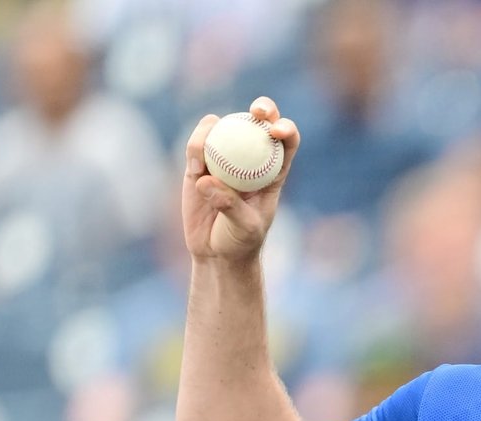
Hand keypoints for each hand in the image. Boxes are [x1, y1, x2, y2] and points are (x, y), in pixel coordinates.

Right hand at [182, 97, 298, 262]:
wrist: (215, 253)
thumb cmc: (240, 241)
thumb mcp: (244, 227)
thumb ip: (230, 205)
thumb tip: (207, 180)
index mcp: (273, 171)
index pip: (286, 142)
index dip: (286, 128)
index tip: (277, 131)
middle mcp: (250, 158)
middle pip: (259, 122)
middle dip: (263, 107)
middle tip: (256, 112)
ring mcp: (224, 157)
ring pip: (223, 127)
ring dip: (214, 132)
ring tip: (203, 165)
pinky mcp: (199, 164)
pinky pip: (197, 145)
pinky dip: (195, 149)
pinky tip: (195, 169)